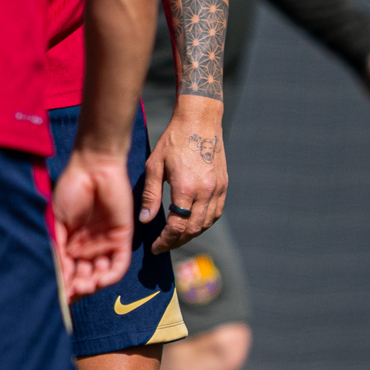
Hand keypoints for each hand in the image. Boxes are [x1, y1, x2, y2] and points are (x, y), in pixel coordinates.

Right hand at [51, 143, 136, 297]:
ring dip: (93, 285)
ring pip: (101, 274)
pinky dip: (110, 275)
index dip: (64, 285)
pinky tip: (100, 281)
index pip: (68, 271)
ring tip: (83, 288)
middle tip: (70, 294)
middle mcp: (88, 246)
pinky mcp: (122, 238)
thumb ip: (57, 247)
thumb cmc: (70, 190)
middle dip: (78, 288)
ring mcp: (105, 243)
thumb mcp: (56, 221)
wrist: (92, 167)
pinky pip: (119, 264)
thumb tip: (55, 276)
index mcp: (71, 243)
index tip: (56, 296)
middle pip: (85, 277)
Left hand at [141, 94, 227, 252]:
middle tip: (162, 246)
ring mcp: (218, 189)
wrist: (200, 121)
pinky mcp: (224, 185)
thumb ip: (150, 195)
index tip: (155, 248)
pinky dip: (204, 224)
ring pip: (206, 224)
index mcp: (186, 188)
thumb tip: (146, 221)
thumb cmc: (173, 141)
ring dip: (191, 235)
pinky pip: (216, 213)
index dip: (166, 241)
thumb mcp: (154, 165)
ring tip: (175, 239)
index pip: (177, 227)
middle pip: (193, 229)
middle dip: (177, 242)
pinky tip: (192, 225)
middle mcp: (206, 192)